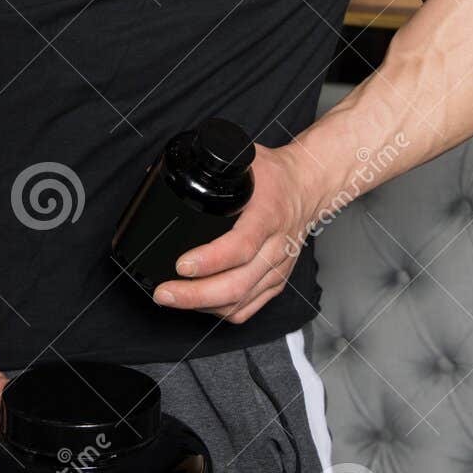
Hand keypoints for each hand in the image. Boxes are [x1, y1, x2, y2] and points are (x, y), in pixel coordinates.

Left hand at [151, 141, 321, 324]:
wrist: (308, 189)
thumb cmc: (276, 176)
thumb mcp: (246, 161)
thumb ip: (213, 167)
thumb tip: (168, 171)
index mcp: (268, 216)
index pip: (241, 246)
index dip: (210, 260)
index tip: (182, 265)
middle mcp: (275, 248)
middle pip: (236, 285)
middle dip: (194, 294)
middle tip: (164, 292)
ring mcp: (277, 269)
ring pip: (239, 302)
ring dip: (202, 306)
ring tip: (172, 298)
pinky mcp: (276, 283)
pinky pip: (247, 309)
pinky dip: (219, 311)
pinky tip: (199, 303)